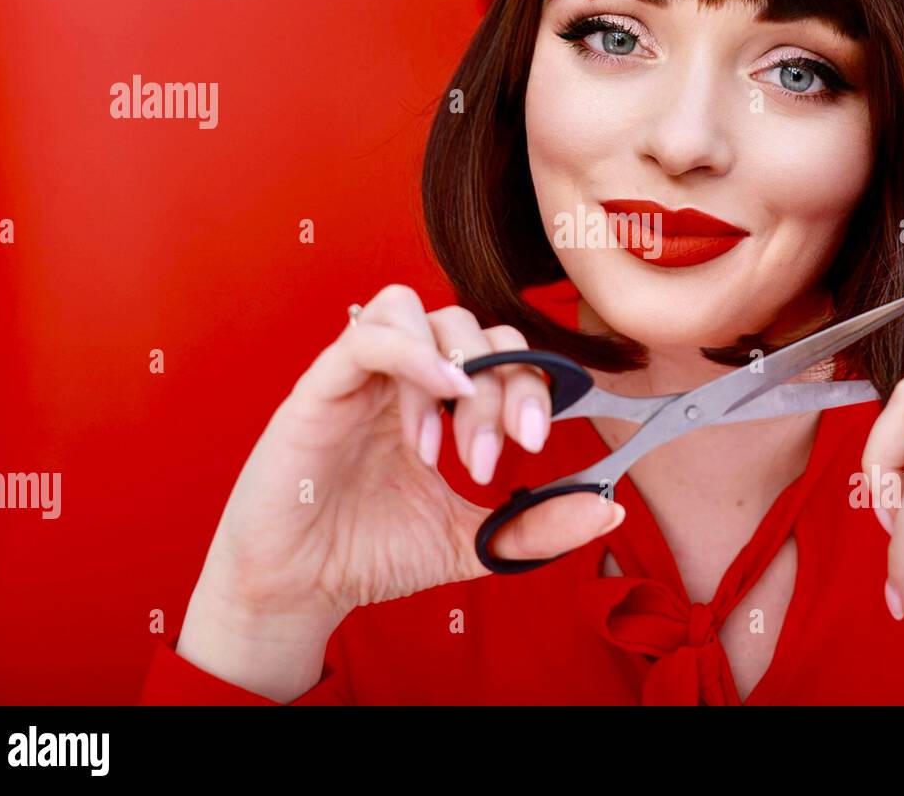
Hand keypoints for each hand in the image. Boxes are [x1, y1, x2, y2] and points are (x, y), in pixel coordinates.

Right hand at [178, 283, 622, 700]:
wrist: (296, 591)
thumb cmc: (371, 554)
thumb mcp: (471, 542)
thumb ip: (536, 526)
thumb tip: (607, 508)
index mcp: (440, 401)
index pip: (502, 353)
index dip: (531, 382)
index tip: (536, 442)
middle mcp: (405, 377)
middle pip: (474, 329)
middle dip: (503, 384)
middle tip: (498, 454)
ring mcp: (362, 375)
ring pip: (425, 311)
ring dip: (456, 370)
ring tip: (450, 448)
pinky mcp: (320, 386)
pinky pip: (369, 334)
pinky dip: (413, 353)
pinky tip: (437, 399)